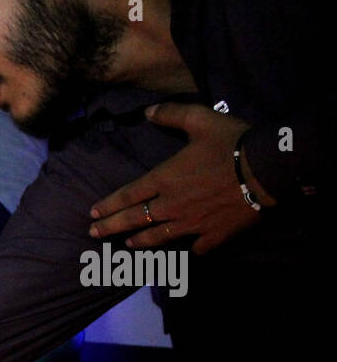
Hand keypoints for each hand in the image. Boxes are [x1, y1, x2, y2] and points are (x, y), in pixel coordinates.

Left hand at [88, 104, 272, 254]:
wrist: (268, 169)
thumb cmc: (231, 142)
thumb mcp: (200, 119)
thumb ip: (172, 115)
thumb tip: (148, 111)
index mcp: (164, 179)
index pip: (127, 196)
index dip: (108, 205)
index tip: (92, 214)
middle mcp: (171, 206)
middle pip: (134, 220)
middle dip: (111, 228)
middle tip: (94, 234)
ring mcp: (191, 224)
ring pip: (159, 238)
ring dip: (141, 241)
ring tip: (128, 244)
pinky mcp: (214, 236)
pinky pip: (197, 248)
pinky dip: (191, 249)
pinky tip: (188, 250)